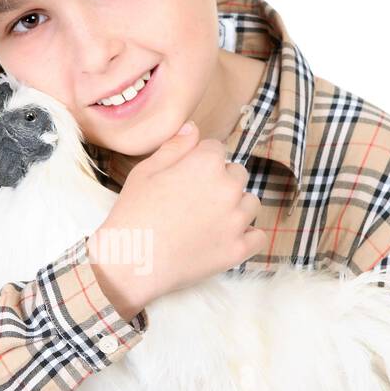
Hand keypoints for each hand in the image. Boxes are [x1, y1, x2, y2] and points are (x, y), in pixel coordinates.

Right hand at [88, 121, 266, 321]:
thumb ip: (174, 147)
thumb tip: (193, 128)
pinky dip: (247, 236)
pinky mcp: (237, 249)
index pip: (217, 149)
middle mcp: (228, 188)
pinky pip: (257, 236)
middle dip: (221, 181)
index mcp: (206, 164)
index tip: (187, 175)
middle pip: (237, 174)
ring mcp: (236, 221)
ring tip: (211, 219)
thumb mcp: (145, 171)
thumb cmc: (134, 214)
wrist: (132, 262)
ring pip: (250, 203)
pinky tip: (228, 237)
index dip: (201, 160)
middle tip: (195, 199)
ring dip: (236, 206)